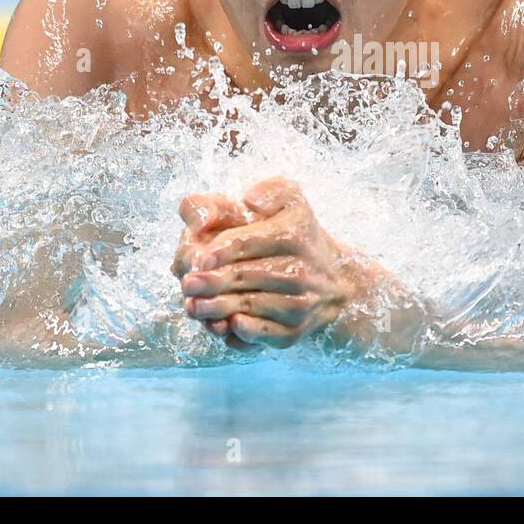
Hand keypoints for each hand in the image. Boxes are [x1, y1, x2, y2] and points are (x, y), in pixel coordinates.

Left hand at [173, 178, 373, 349]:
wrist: (336, 282)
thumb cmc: (300, 236)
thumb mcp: (293, 202)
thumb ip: (271, 190)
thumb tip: (250, 199)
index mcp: (293, 235)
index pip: (246, 242)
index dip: (218, 251)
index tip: (199, 258)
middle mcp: (300, 271)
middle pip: (244, 277)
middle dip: (210, 282)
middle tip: (187, 284)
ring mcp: (298, 304)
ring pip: (249, 306)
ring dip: (216, 308)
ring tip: (193, 306)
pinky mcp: (295, 330)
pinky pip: (263, 333)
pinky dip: (240, 332)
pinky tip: (223, 326)